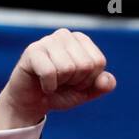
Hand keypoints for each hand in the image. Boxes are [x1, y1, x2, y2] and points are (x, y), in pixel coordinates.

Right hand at [0, 28, 115, 129]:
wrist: (31, 103)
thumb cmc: (59, 93)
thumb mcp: (85, 91)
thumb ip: (101, 85)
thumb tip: (107, 80)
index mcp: (81, 40)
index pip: (98, 62)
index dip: (88, 80)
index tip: (75, 82)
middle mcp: (65, 35)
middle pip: (85, 65)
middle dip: (75, 82)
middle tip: (62, 83)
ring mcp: (48, 41)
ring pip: (67, 68)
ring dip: (60, 84)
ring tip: (52, 82)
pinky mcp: (32, 51)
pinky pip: (49, 72)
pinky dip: (48, 86)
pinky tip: (42, 84)